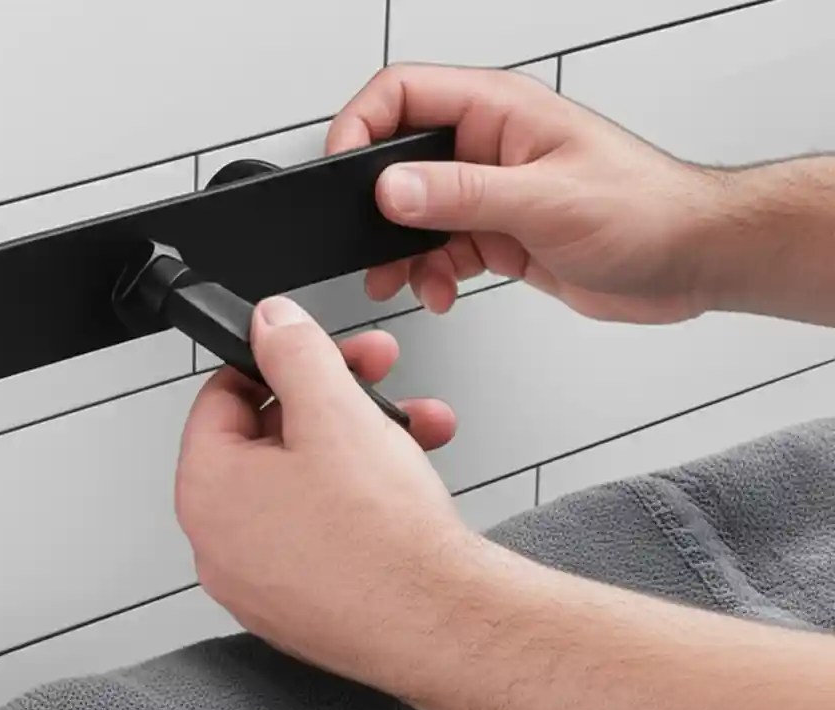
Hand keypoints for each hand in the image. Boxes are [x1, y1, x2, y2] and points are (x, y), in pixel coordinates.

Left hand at [175, 295, 475, 701]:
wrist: (444, 623)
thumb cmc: (384, 539)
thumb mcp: (335, 410)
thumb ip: (295, 351)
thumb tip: (270, 321)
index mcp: (207, 490)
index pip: (220, 397)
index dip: (274, 361)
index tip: (312, 350)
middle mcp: (222, 542)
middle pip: (268, 438)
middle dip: (334, 398)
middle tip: (376, 376)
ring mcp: (262, 579)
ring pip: (305, 481)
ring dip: (362, 440)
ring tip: (414, 427)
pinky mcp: (304, 602)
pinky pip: (322, 528)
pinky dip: (361, 496)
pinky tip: (410, 480)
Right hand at [327, 63, 727, 323]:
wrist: (692, 260)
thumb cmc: (648, 210)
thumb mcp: (545, 201)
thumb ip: (460, 194)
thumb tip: (390, 188)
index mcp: (498, 109)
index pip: (401, 93)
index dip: (360, 126)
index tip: (342, 172)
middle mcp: (488, 144)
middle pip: (397, 158)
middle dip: (377, 206)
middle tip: (370, 241)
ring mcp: (491, 188)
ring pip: (414, 211)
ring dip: (402, 251)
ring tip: (405, 280)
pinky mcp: (497, 230)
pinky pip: (440, 247)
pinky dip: (431, 274)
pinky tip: (443, 290)